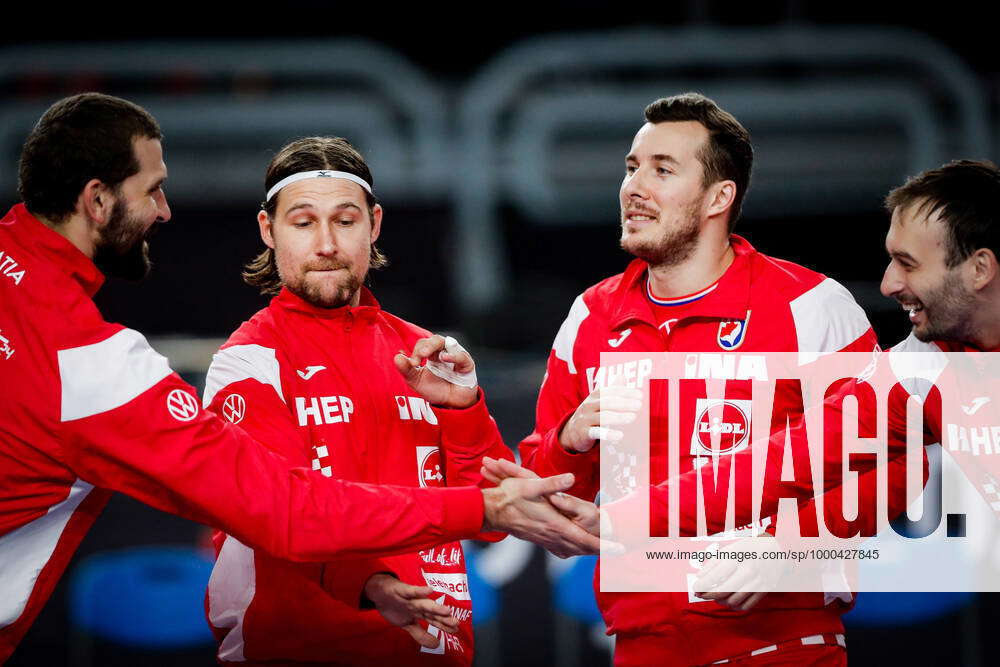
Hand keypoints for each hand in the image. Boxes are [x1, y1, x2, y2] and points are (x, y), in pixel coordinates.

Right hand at [364, 573, 458, 648]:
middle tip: (455, 622)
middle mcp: (418, 604)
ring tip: (446, 610)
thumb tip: (436, 645)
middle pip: (432, 612)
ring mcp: (411, 598)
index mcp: (420, 612)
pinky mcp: (401, 590)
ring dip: (434, 607)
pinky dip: (419, 591)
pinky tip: (429, 590)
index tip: (456, 630)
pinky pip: (411, 591)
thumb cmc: (396, 607)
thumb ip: (420, 634)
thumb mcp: (407, 625)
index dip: (444, 625)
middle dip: (443, 617)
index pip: (434, 620)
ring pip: (423, 603)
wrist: (378, 592)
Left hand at [394, 335, 477, 408]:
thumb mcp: (417, 381)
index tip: (412, 363)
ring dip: (436, 346)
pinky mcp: (467, 364)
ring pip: (448, 343)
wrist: (451, 405)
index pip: (423, 344)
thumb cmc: (436, 390)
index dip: (416, 351)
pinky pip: (462, 356)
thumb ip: (406, 370)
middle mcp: (444, 352)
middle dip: (426, 345)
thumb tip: (397, 357)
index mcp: (432, 354)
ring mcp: (456, 357)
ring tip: (426, 354)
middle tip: (419, 355)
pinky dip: (453, 356)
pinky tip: (445, 358)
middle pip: (436, 340)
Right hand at [480, 472, 620, 557]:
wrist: (489, 512)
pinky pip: (560, 550)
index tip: (620, 549)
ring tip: (601, 549)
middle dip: (600, 550)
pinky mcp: (538, 540)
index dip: (604, 546)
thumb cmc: (509, 497)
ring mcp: (544, 540)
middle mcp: (551, 536)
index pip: (585, 540)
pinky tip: (573, 547)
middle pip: (582, 549)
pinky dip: (572, 549)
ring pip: (572, 551)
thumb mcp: (530, 484)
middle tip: (617, 550)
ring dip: (587, 550)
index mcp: (554, 525)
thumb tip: (570, 478)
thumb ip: (553, 484)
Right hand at [559, 386, 642, 452]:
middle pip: (607, 402)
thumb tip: (622, 376)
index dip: (626, 392)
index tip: (640, 395)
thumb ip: (612, 389)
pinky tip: (620, 435)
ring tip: (632, 417)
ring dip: (619, 417)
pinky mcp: (584, 433)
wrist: (572, 431)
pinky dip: (608, 434)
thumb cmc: (591, 413)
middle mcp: (589, 405)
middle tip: (639, 406)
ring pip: (603, 417)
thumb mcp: (599, 400)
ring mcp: (585, 419)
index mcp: (594, 396)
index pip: (611, 391)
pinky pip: (597, 433)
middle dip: (624, 403)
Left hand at [692, 536, 785, 610]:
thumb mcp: (731, 548)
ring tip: (716, 596)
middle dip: (708, 595)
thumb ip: (714, 562)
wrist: (778, 548)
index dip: (703, 584)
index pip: (716, 575)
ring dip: (720, 601)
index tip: (695, 588)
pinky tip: (729, 599)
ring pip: (734, 601)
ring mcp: (758, 581)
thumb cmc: (750, 548)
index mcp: (739, 556)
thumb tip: (700, 577)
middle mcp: (749, 570)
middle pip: (724, 591)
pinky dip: (734, 606)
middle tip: (701, 595)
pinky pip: (746, 606)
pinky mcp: (764, 591)